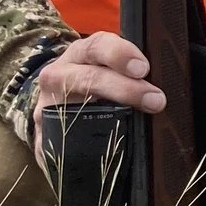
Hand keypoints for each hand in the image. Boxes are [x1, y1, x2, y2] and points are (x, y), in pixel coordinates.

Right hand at [30, 30, 164, 157]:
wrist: (55, 100)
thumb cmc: (94, 81)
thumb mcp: (107, 67)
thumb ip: (132, 73)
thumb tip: (164, 92)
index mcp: (80, 54)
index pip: (97, 45)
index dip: (120, 54)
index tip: (143, 68)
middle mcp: (59, 75)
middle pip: (88, 78)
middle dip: (124, 89)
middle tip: (155, 101)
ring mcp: (46, 106)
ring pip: (72, 110)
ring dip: (106, 120)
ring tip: (134, 130)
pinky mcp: (41, 134)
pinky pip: (55, 145)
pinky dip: (77, 152)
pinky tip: (99, 159)